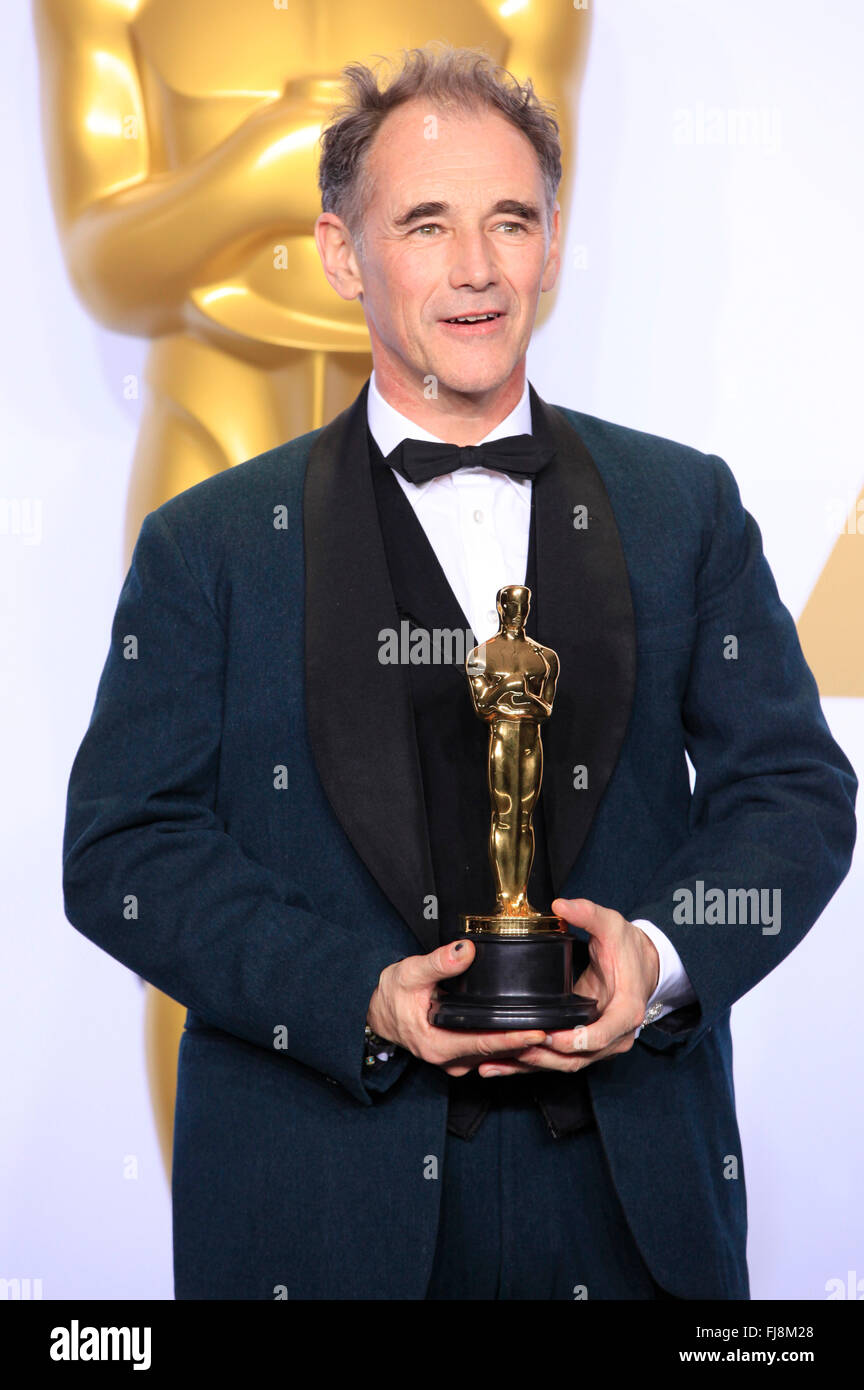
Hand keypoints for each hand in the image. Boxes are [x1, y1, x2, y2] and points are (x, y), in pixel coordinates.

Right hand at [367, 940, 546, 1074]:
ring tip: (550, 1027)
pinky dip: (507, 1040)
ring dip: (519, 1043)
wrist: (378, 1013)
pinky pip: (488, 1050)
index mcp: (438, 1045)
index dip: (513, 1038)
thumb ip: (438, 962)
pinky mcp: (460, 1054)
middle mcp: (450, 1060)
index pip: (484, 1044)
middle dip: (526, 1042)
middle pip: (495, 1052)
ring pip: (494, 1054)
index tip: (539, 1032)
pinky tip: (527, 1028)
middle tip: (558, 1029)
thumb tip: (466, 950)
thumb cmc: (391, 995)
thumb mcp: (409, 972)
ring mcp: (456, 1060)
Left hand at [475, 898, 659, 1078]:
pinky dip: (533, 1063)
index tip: (546, 1034)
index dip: (572, 1039)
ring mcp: (603, 1045)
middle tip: (509, 1047)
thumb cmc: (628, 947)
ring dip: (531, 1065)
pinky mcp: (588, 1046)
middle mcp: (617, 1036)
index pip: (600, 1036)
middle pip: (577, 1058)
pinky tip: (503, 1064)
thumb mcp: (611, 925)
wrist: (643, 964)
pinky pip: (560, 1060)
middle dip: (542, 1056)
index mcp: (626, 1011)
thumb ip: (587, 913)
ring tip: (494, 1062)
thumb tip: (561, 904)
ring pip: (566, 1065)